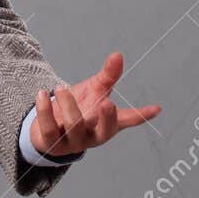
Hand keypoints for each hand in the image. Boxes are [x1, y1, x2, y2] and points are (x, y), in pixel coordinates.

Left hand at [29, 51, 159, 159]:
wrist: (47, 127)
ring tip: (61, 88)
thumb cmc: (77, 108)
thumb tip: (118, 54)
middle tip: (106, 102)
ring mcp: (73, 142)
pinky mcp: (52, 143)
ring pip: (74, 126)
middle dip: (107, 118)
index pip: (126, 120)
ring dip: (68, 104)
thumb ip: (107, 76)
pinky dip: (45, 110)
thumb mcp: (93, 91)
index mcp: (106, 124)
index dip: (141, 115)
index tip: (157, 108)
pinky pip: (49, 129)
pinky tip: (42, 95)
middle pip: (104, 132)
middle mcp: (93, 136)